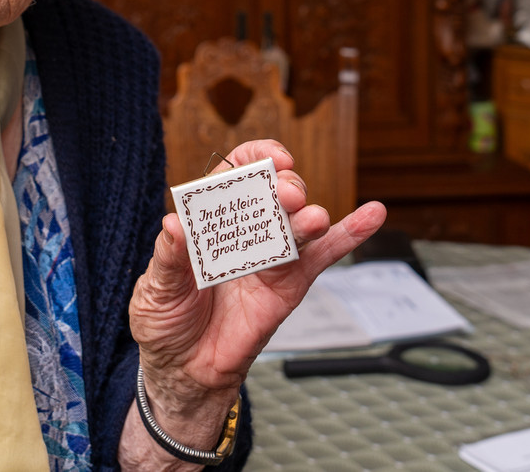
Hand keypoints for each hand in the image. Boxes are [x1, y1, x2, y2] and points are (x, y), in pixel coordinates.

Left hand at [121, 140, 386, 465]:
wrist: (185, 370)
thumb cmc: (166, 321)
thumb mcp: (156, 287)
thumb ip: (169, 256)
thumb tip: (173, 223)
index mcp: (208, 219)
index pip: (234, 173)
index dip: (253, 158)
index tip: (270, 159)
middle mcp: (243, 230)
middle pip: (272, 192)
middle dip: (284, 187)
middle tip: (286, 195)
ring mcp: (270, 256)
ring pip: (298, 224)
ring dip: (309, 215)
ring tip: (312, 217)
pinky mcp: (290, 285)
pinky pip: (324, 257)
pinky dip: (350, 235)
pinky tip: (373, 214)